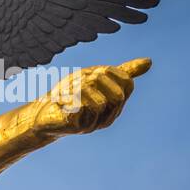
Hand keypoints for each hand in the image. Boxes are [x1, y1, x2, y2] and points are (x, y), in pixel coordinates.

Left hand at [32, 57, 150, 137]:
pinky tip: (59, 98)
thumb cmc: (68, 95)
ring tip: (67, 89)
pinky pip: (81, 109)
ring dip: (80, 88)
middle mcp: (106, 118)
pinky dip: (69, 97)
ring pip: (99, 102)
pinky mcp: (76, 127)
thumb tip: (150, 61)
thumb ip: (118, 72)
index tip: (95, 71)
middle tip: (81, 78)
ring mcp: (92, 125)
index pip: (127, 85)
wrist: (40, 116)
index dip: (113, 72)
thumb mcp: (93, 77)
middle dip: (98, 80)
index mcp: (113, 106)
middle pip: (117, 95)